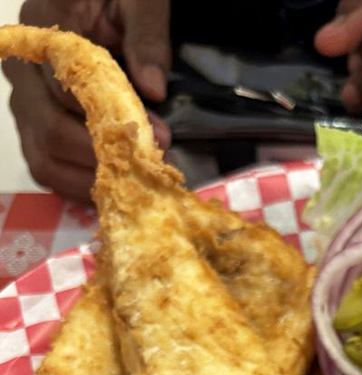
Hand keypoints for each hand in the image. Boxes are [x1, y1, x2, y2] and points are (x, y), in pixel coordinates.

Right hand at [3, 0, 171, 201]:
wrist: (97, 1)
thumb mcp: (139, 0)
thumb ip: (146, 35)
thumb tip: (154, 88)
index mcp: (42, 25)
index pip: (64, 88)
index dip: (111, 119)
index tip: (158, 135)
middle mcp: (22, 66)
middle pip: (50, 130)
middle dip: (103, 155)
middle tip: (148, 165)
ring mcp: (24, 99)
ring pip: (43, 157)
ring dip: (90, 179)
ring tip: (133, 183)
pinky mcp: (34, 124)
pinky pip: (46, 167)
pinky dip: (78, 186)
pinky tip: (113, 188)